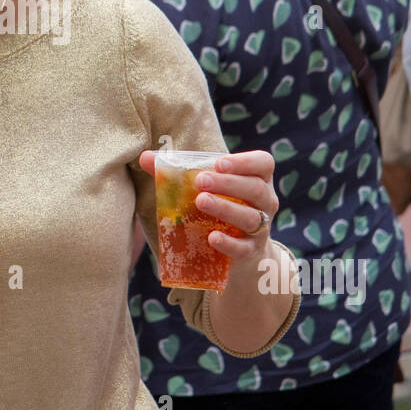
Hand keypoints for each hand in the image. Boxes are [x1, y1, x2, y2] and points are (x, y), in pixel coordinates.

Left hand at [139, 149, 277, 268]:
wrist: (237, 252)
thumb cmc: (218, 208)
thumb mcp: (205, 189)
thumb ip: (176, 172)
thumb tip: (145, 157)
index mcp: (257, 180)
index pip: (263, 164)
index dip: (245, 162)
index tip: (219, 162)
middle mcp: (265, 202)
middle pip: (256, 189)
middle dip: (228, 184)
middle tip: (200, 181)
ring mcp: (261, 229)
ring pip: (251, 217)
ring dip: (226, 208)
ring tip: (201, 202)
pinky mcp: (250, 253)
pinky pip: (243, 248)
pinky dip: (228, 243)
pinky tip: (212, 237)